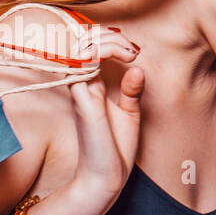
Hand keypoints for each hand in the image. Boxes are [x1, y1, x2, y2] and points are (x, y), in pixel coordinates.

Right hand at [67, 35, 143, 211]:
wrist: (105, 178)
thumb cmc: (114, 149)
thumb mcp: (129, 115)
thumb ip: (131, 91)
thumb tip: (136, 67)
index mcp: (91, 86)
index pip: (90, 49)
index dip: (109, 41)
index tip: (133, 50)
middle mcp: (81, 85)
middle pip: (82, 42)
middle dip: (108, 36)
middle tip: (133, 49)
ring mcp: (79, 90)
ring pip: (79, 47)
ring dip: (107, 41)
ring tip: (130, 52)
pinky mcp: (82, 99)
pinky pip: (80, 64)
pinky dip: (99, 53)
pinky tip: (124, 58)